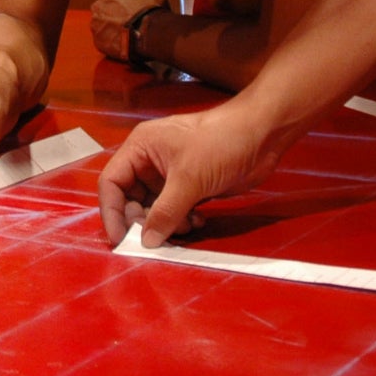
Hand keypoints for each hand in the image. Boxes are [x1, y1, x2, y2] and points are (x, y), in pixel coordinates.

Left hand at [90, 0, 164, 62]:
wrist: (147, 35)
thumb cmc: (149, 13)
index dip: (121, 3)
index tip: (128, 9)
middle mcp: (98, 6)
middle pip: (103, 11)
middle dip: (112, 16)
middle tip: (127, 23)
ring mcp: (96, 25)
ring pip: (101, 27)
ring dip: (110, 31)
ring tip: (126, 36)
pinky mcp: (98, 41)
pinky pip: (103, 42)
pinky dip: (111, 44)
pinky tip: (123, 45)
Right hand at [96, 105, 281, 246]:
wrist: (262, 134)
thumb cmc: (220, 144)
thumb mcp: (188, 179)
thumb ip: (164, 212)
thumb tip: (147, 241)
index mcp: (140, 148)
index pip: (112, 183)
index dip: (112, 212)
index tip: (121, 239)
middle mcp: (150, 161)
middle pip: (132, 199)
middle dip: (143, 221)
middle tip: (158, 238)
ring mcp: (171, 174)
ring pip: (154, 208)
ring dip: (166, 223)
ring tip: (186, 226)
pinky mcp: (191, 185)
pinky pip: (174, 210)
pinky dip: (182, 220)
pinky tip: (199, 220)